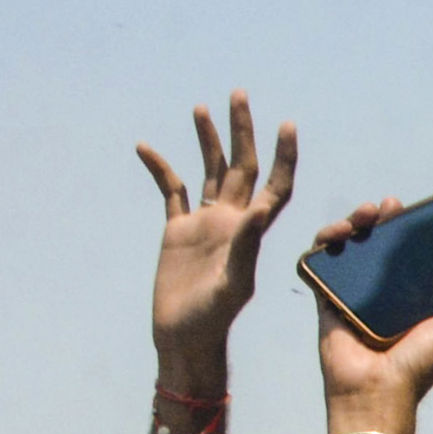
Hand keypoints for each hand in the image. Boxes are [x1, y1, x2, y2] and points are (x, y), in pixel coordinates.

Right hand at [135, 91, 296, 376]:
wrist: (185, 339)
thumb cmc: (212, 320)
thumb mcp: (233, 283)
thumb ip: (246, 246)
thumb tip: (259, 210)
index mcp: (250, 233)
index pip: (274, 186)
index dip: (283, 157)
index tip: (287, 125)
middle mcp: (232, 223)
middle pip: (241, 167)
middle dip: (241, 131)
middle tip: (240, 94)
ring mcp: (205, 225)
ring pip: (209, 172)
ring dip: (208, 141)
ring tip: (201, 107)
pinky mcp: (177, 232)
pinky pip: (170, 191)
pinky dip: (159, 168)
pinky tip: (145, 147)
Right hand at [309, 197, 432, 433]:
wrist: (375, 391)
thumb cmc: (418, 367)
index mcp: (413, 299)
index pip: (411, 256)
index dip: (411, 231)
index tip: (414, 212)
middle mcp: (383, 293)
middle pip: (379, 245)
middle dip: (382, 220)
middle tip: (389, 206)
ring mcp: (354, 294)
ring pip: (351, 247)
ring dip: (355, 223)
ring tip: (365, 213)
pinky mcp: (328, 297)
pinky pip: (322, 262)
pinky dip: (326, 242)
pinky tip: (337, 232)